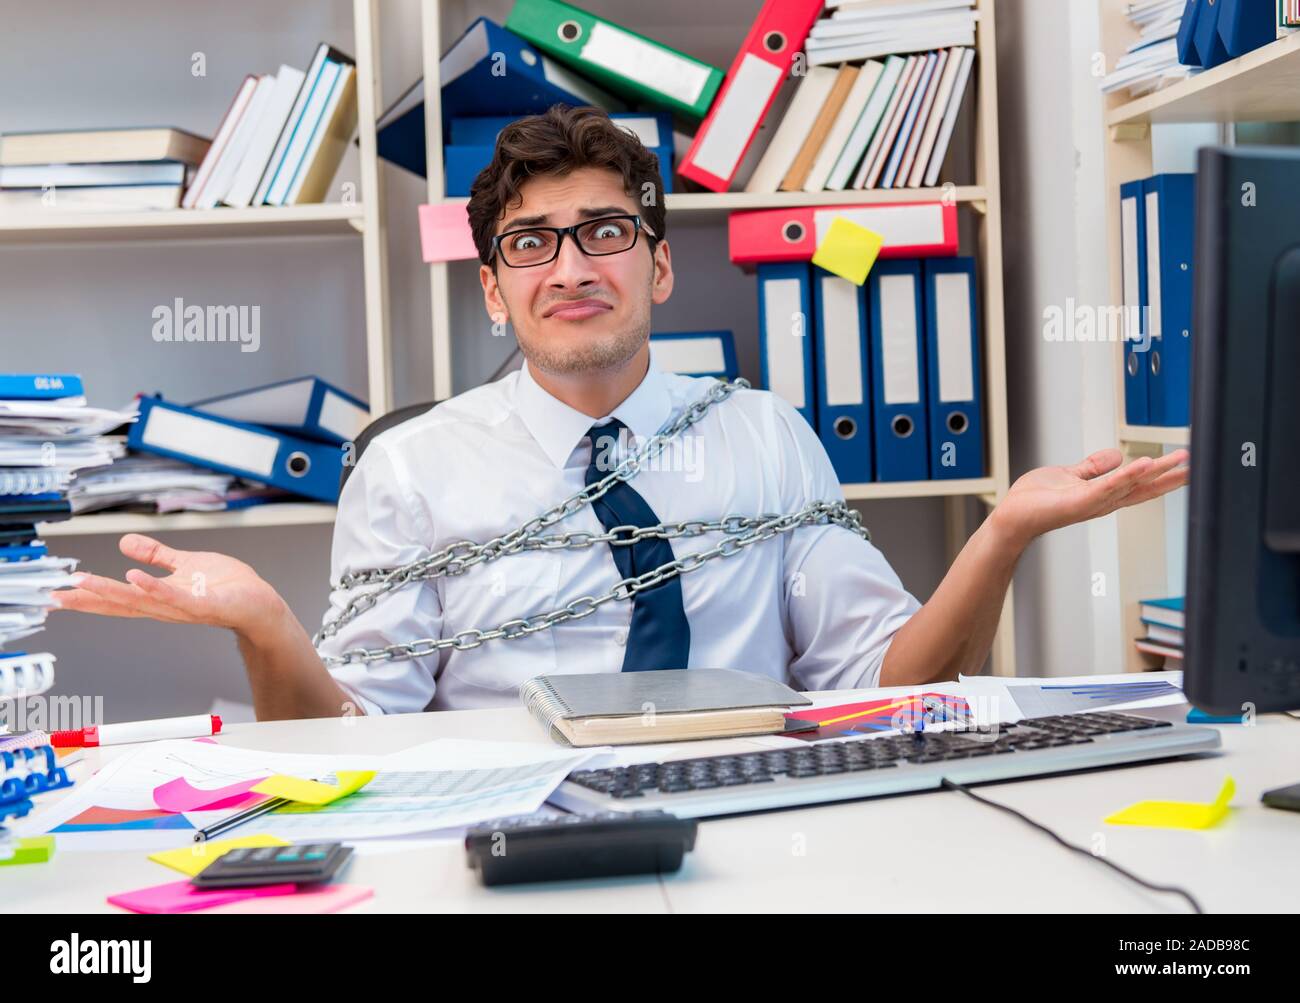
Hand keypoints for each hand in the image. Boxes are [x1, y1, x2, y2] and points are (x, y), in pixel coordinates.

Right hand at [52, 533, 290, 642]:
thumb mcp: (185, 564)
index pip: (119, 598)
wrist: (261, 603)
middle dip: (90, 600)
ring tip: (85, 583)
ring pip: (144, 601)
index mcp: (160, 597)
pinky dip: (155, 589)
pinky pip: (177, 598)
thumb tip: (124, 543)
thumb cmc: (228, 586)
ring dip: (113, 592)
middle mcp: (167, 607)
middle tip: (58, 596)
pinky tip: (134, 578)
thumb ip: (156, 556)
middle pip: (123, 604)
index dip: (89, 597)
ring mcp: (185, 608)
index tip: (57, 594)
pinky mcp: (206, 605)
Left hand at [991, 447, 1188, 548]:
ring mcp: (1093, 503)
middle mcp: (1102, 501)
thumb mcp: (1071, 475)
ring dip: (1157, 473)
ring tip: (1180, 460)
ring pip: (1132, 485)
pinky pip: (1108, 486)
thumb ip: (1093, 467)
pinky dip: (1127, 476)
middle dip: (1172, 476)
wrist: (1013, 516)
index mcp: (1102, 494)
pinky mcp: (1080, 501)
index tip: (1185, 462)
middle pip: (1144, 487)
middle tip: (1198, 464)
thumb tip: (1117, 455)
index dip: (1163, 473)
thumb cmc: (1035, 500)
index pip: (1139, 483)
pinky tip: (1145, 465)